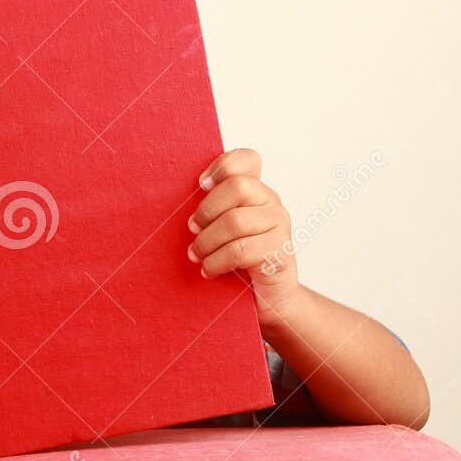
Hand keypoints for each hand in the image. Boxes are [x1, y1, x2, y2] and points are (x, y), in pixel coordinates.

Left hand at [187, 148, 300, 324]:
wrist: (270, 301)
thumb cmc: (240, 264)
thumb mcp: (224, 231)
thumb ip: (214, 211)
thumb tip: (180, 203)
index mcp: (257, 192)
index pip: (248, 159)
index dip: (222, 165)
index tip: (200, 185)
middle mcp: (272, 204)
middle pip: (237, 187)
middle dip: (207, 209)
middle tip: (192, 228)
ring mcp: (279, 227)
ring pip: (235, 221)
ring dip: (206, 241)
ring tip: (196, 255)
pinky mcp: (279, 253)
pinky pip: (239, 251)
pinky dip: (216, 262)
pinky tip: (209, 270)